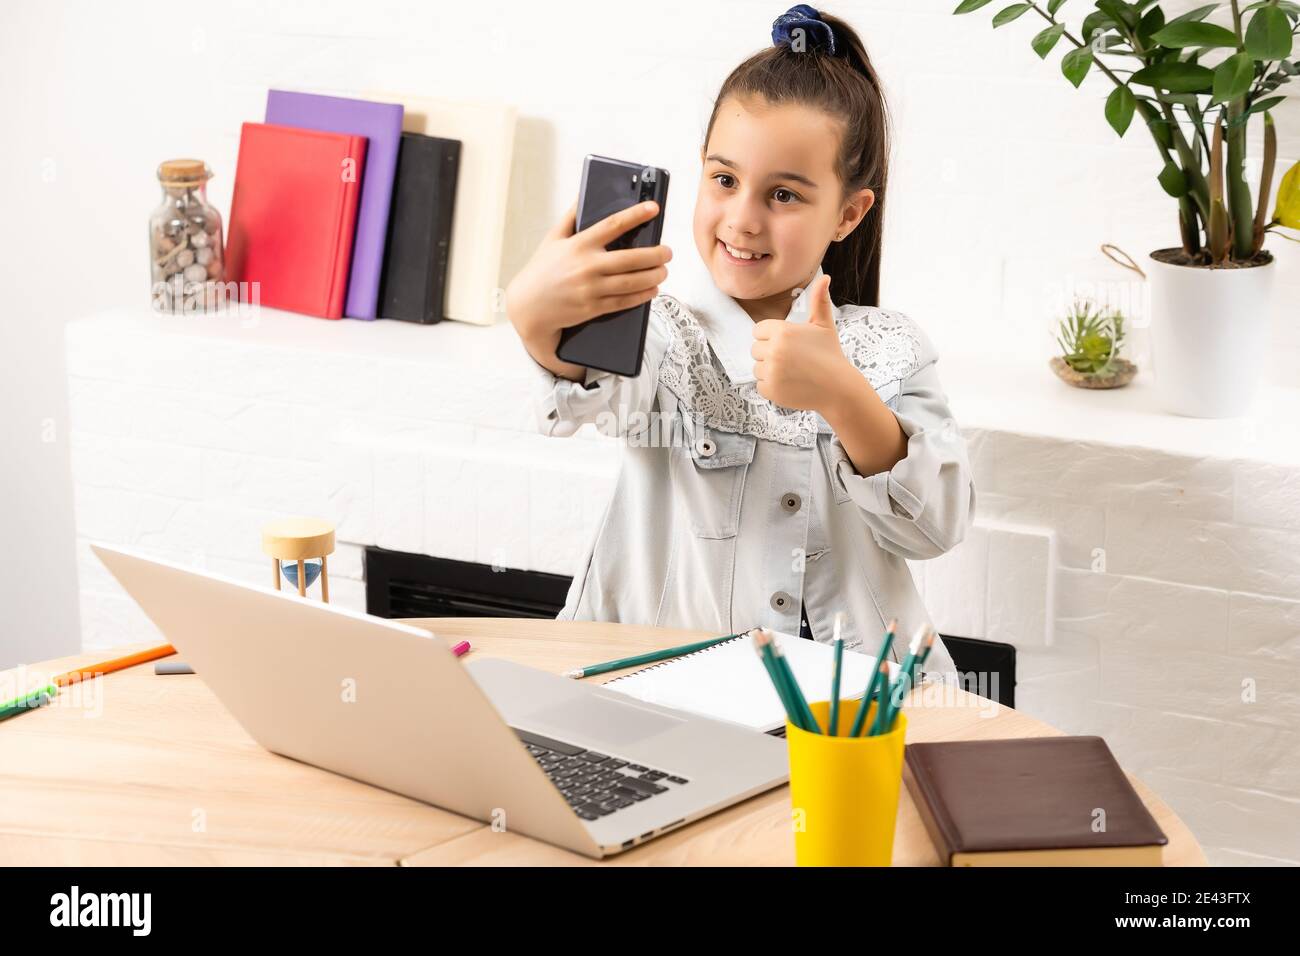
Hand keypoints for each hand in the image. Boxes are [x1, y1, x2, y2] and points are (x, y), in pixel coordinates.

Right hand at [505, 199, 671, 344]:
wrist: (528, 306)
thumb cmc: (542, 270)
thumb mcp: (552, 239)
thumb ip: (570, 217)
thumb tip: (584, 195)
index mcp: (578, 245)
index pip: (613, 225)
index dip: (636, 215)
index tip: (654, 208)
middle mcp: (586, 266)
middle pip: (631, 258)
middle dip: (656, 254)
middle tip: (668, 252)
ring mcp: (590, 289)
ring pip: (632, 282)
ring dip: (654, 276)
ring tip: (664, 270)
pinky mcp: (593, 308)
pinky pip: (624, 301)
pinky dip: (642, 295)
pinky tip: (652, 289)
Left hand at [751, 273, 856, 412]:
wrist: (838, 387)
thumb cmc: (830, 354)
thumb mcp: (824, 325)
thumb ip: (819, 300)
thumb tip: (825, 278)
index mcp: (782, 331)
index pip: (758, 331)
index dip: (771, 337)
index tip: (788, 345)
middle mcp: (774, 350)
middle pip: (755, 350)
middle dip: (769, 354)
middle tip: (792, 360)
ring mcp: (771, 371)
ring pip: (757, 368)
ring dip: (770, 371)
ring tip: (792, 372)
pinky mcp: (771, 390)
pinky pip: (760, 386)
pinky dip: (772, 387)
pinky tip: (790, 384)